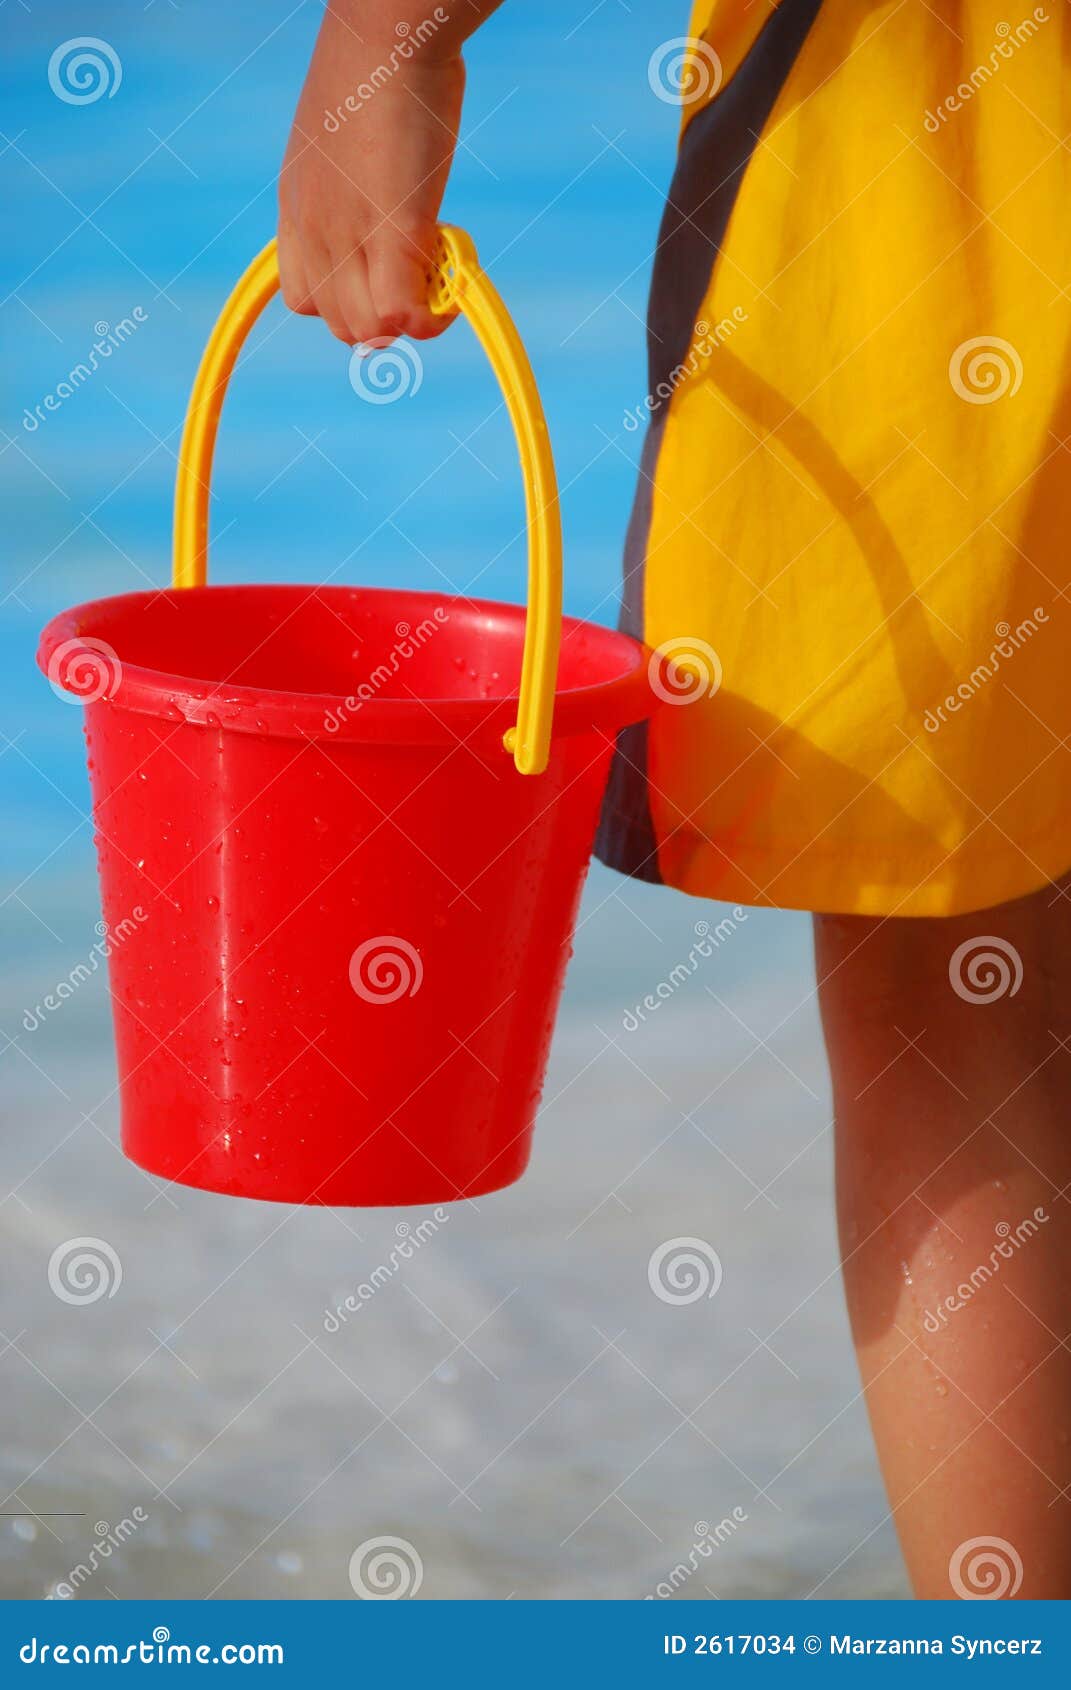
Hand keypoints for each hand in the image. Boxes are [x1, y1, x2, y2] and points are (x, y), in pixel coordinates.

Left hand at [278, 4, 467, 346]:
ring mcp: (351, 234)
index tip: (385, 267)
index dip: (349, 300)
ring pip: (371, 329)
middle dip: (386, 314)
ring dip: (412, 316)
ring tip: (441, 264)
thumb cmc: (376, 70)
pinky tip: (457, 281)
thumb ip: (353, 186)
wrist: (387, 31)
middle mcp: (315, 231)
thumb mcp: (344, 140)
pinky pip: (406, 313)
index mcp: (297, 208)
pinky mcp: (394, 229)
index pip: (306, 298)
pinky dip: (435, 317)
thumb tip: (391, 209)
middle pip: (343, 324)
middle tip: (423, 267)